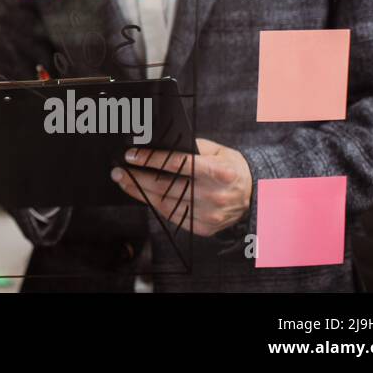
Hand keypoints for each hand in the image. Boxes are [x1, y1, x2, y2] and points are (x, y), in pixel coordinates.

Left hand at [111, 137, 252, 236]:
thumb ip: (191, 147)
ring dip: (140, 192)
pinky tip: (142, 194)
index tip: (131, 155)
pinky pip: (173, 216)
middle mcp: (215, 195)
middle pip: (167, 186)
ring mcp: (209, 214)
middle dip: (138, 177)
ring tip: (124, 181)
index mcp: (219, 172)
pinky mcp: (204, 227)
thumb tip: (158, 144)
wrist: (254, 196)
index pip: (178, 164)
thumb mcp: (217, 150)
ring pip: (166, 203)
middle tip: (118, 170)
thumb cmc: (231, 168)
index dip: (151, 159)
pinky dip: (155, 204)